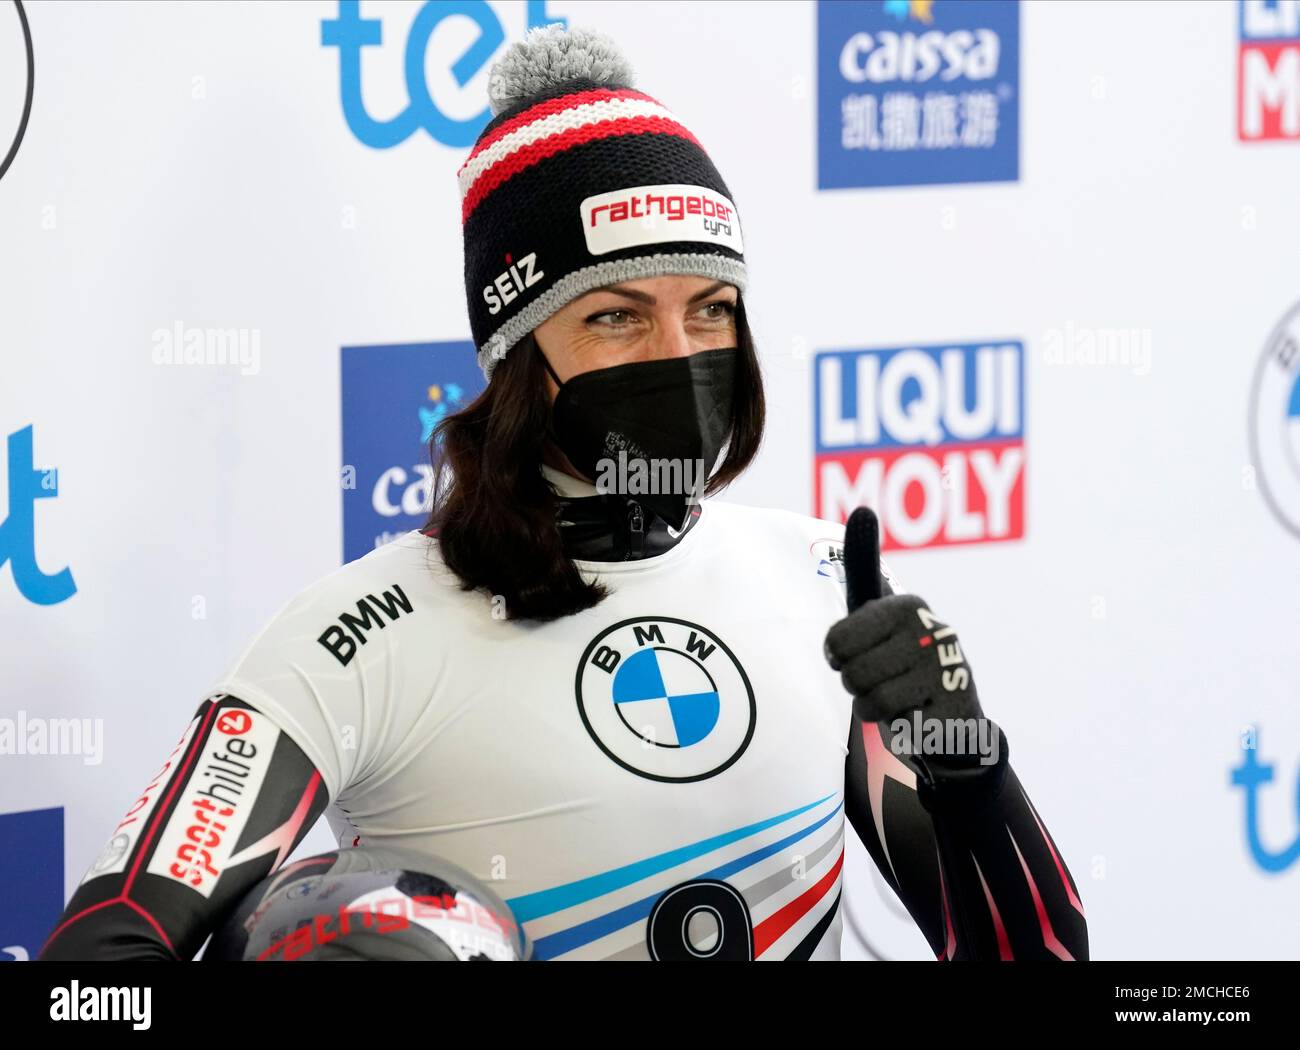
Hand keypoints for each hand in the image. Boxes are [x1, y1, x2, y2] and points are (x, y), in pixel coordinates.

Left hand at [824, 508, 1007, 807]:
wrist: (950, 723)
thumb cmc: (902, 664)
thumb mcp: (879, 616)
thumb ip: (866, 570)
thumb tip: (863, 509)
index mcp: (907, 606)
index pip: (838, 640)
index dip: (838, 656)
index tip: (849, 653)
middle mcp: (931, 631)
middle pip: (852, 672)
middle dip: (856, 684)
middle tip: (878, 681)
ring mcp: (946, 670)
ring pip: (871, 700)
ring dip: (872, 707)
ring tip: (894, 699)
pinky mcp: (955, 708)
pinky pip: (897, 725)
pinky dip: (897, 727)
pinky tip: (915, 716)